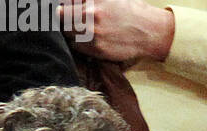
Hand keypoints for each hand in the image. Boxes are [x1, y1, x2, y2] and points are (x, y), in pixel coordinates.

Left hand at [59, 0, 174, 60]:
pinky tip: (85, 39)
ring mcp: (91, 34)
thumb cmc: (131, 11)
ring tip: (78, 30)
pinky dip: (77, 43)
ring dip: (69, 33)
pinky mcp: (94, 49)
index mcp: (94, 0)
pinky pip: (76, 47)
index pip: (64, 5)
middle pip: (62, 19)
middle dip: (62, 20)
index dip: (60, 8)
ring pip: (67, 34)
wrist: (148, 31)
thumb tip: (74, 2)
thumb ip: (91, 0)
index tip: (58, 10)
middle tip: (63, 20)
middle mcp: (91, 15)